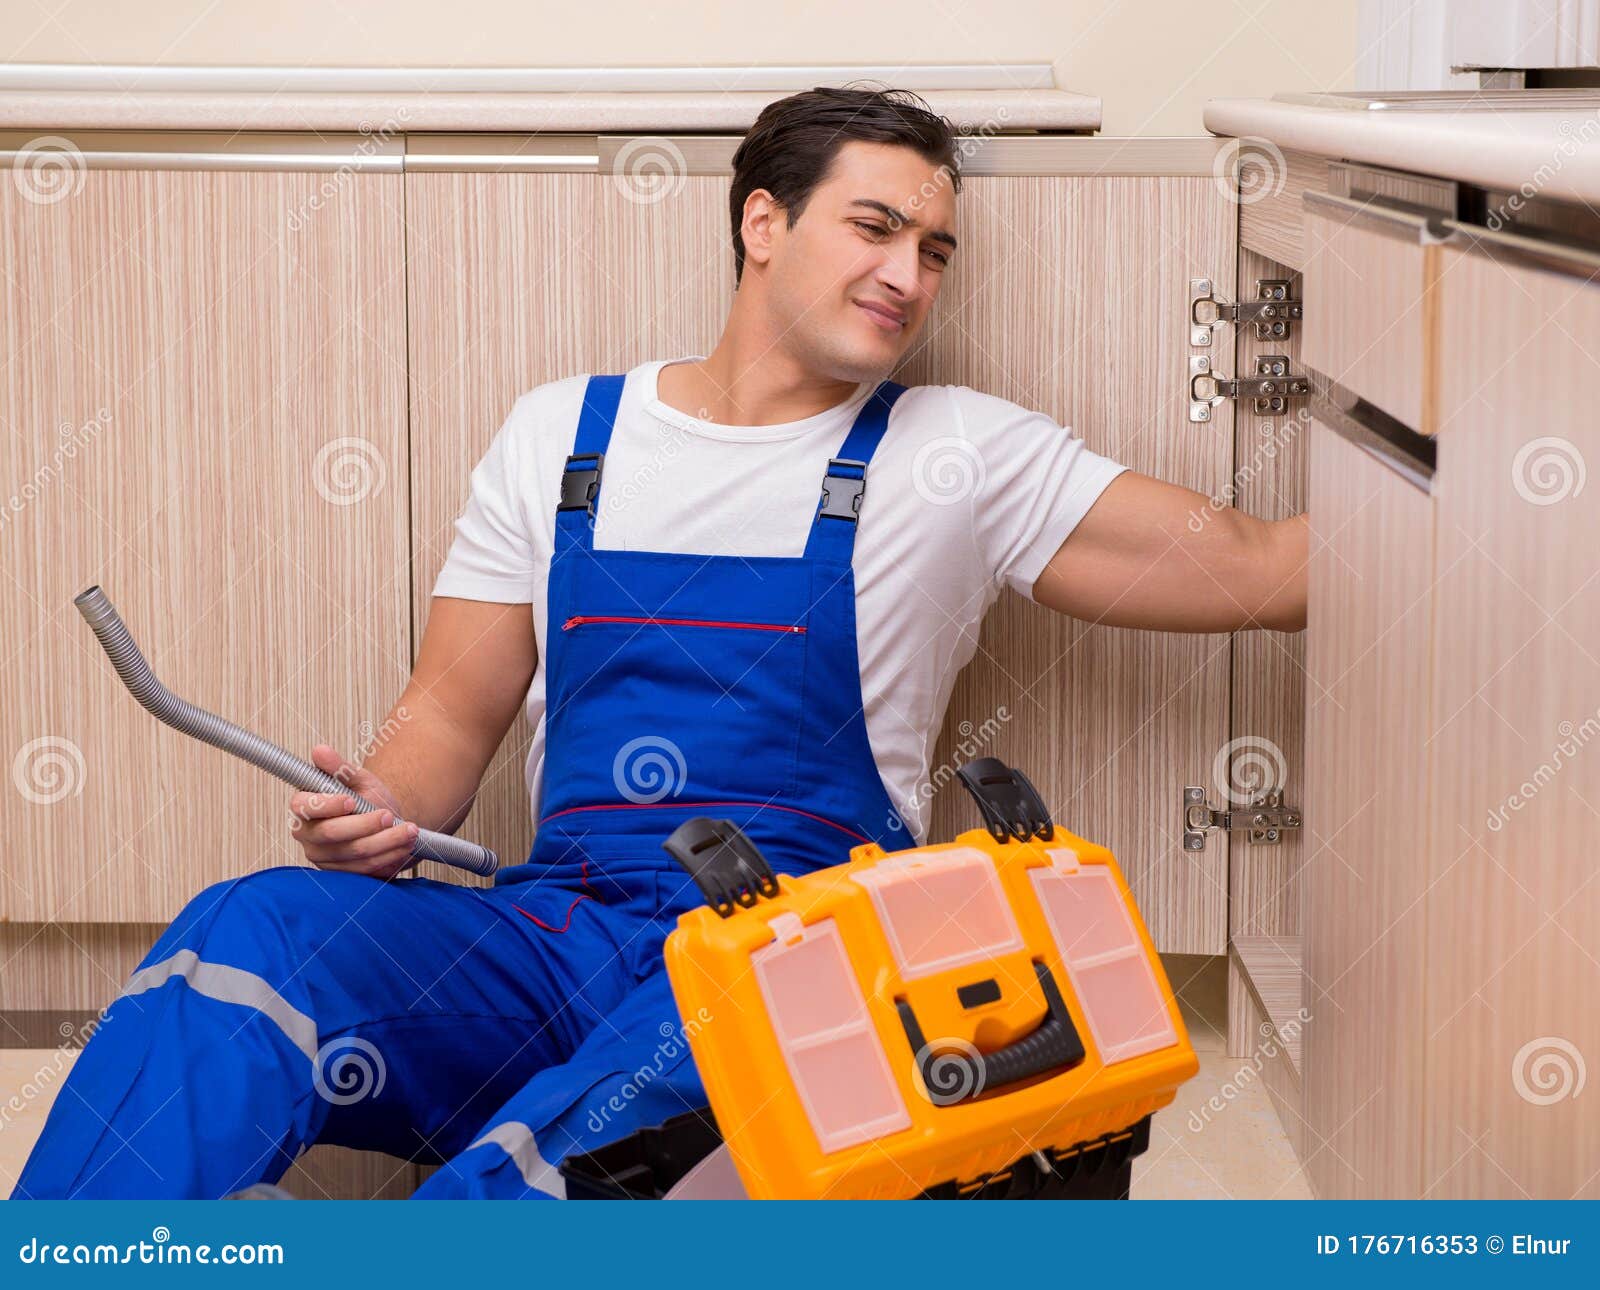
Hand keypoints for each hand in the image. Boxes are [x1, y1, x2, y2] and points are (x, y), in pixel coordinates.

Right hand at [289, 744, 418, 878]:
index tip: (350, 800)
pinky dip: (389, 855)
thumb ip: (339, 767)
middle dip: (364, 824)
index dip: (327, 805)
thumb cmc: (367, 797)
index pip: (305, 807)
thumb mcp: (357, 779)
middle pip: (332, 833)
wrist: (386, 821)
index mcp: (305, 808)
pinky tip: (405, 844)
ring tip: (409, 830)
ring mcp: (324, 858)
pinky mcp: (342, 874)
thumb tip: (320, 750)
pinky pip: (366, 869)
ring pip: (354, 852)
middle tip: (388, 815)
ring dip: (386, 841)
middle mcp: (309, 836)